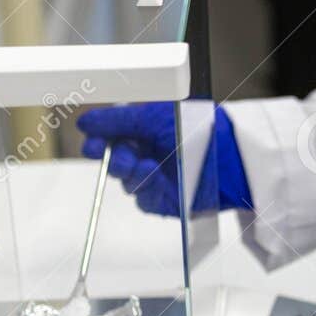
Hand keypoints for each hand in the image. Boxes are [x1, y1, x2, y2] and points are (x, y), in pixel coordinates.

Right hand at [77, 101, 253, 217]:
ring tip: (141, 163)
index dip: (99, 141)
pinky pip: (143, 198)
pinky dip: (145, 187)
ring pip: (127, 182)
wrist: (229, 155)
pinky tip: (153, 174)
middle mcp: (150, 153)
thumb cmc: (197, 128)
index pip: (113, 137)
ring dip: (129, 171)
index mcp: (147, 129)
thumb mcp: (152, 115)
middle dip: (111, 157)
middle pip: (116, 161)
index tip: (91, 142)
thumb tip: (86, 123)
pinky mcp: (165, 200)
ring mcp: (158, 178)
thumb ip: (116, 120)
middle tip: (113, 154)